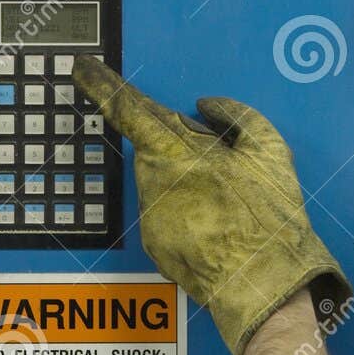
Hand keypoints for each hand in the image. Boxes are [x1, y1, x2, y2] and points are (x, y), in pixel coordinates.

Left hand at [73, 56, 351, 354]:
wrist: (264, 286)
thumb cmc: (268, 221)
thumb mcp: (270, 151)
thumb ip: (235, 116)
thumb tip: (206, 107)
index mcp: (177, 154)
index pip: (128, 109)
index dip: (101, 85)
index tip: (82, 68)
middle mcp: (153, 184)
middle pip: (152, 147)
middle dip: (177, 146)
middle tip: (218, 163)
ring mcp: (149, 217)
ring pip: (160, 181)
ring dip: (185, 180)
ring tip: (227, 201)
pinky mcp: (154, 244)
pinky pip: (164, 212)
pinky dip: (187, 211)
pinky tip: (218, 224)